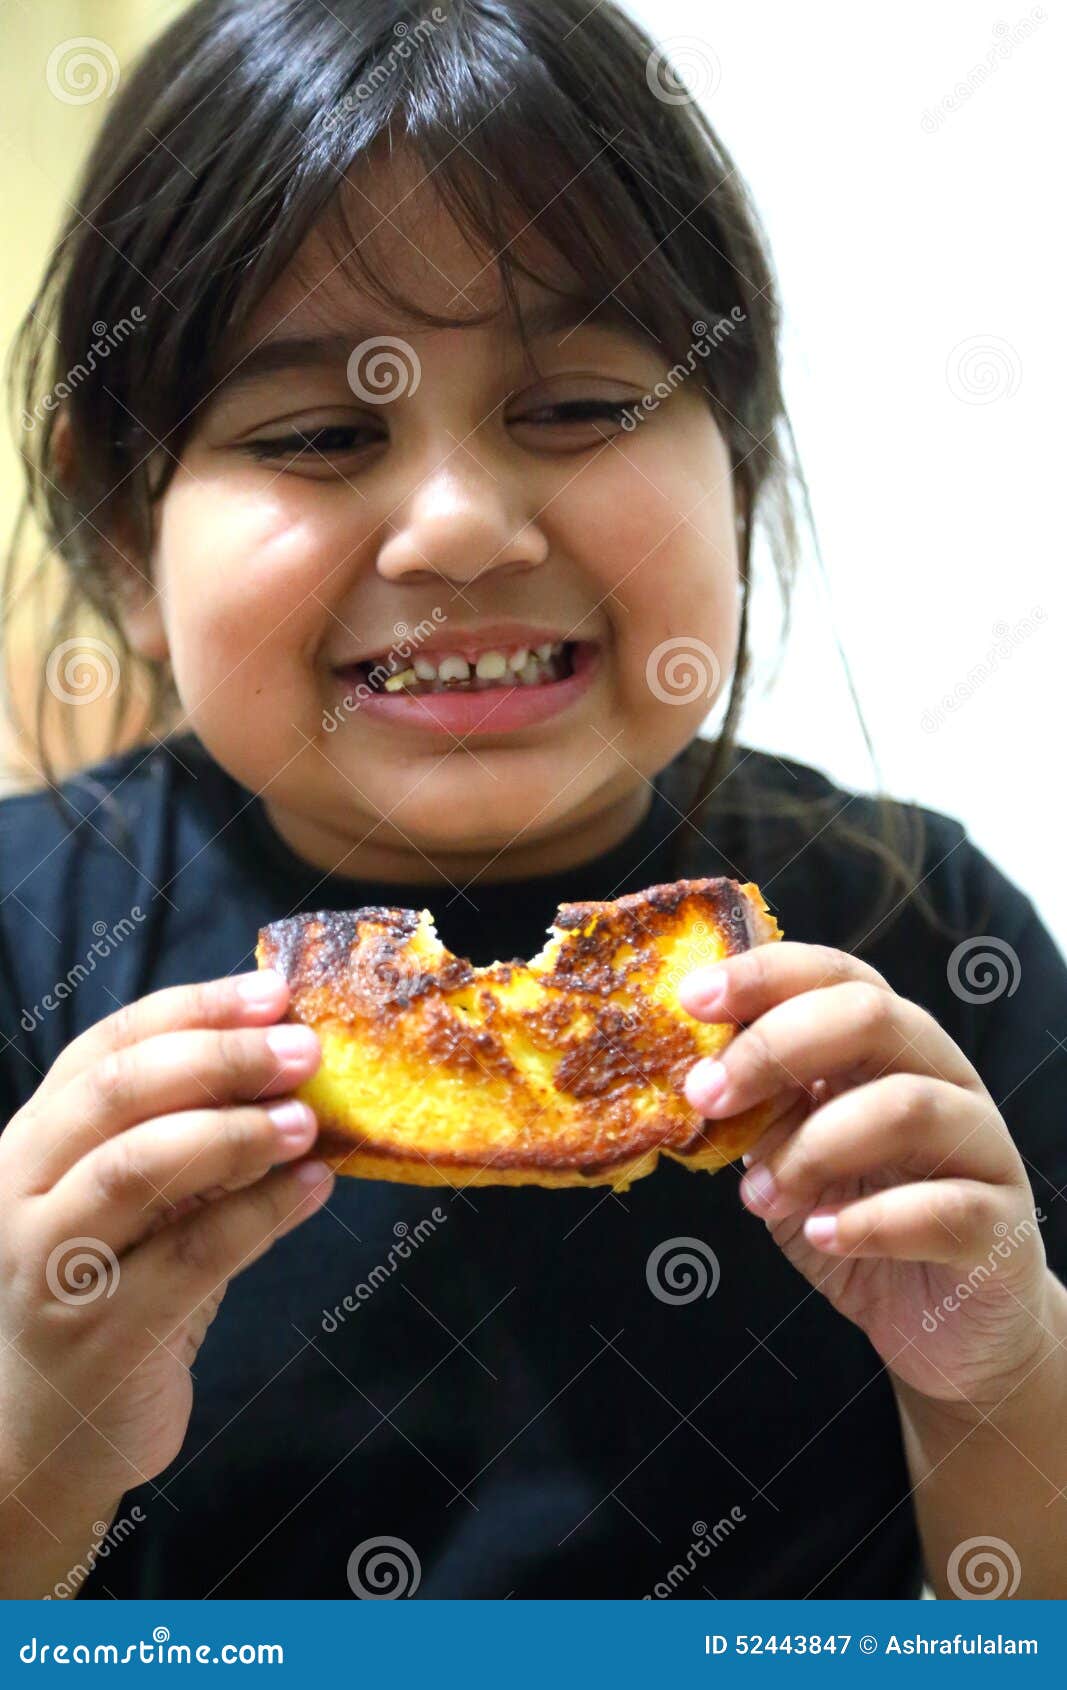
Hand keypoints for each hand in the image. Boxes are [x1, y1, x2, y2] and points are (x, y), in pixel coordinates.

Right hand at [0, 970, 330, 1529]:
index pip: (106, 1046)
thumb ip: (184, 1131)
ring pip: (138, 1167)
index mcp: (32, 1140)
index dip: (194, 1009)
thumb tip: (289, 1057)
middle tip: (305, 1049)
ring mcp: (53, 1266)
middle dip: (220, 1057)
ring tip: (308, 1121)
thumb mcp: (131, 1200)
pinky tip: (314, 1188)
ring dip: (236, 1132)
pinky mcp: (101, 1335)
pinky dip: (263, 1213)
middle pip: (118, 1094)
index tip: (274, 991)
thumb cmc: (110, 1289)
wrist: (50, 1435)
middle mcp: (23, 1193)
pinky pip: (192, 1255)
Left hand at [679, 944, 1051, 1408]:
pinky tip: (823, 1235)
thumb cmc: (858, 1221)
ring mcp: (981, 1148)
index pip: (835, 975)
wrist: (948, 1322)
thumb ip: (758, 1114)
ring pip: (907, 1106)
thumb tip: (692, 1077)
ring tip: (759, 1197)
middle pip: (872, 1017)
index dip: (763, 976)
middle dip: (774, 1048)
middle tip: (706, 1096)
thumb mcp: (790, 1158)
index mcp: (888, 1047)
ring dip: (813, 1148)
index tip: (692, 999)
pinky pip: (944, 1207)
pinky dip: (870, 1221)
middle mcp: (942, 1078)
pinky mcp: (1001, 1228)